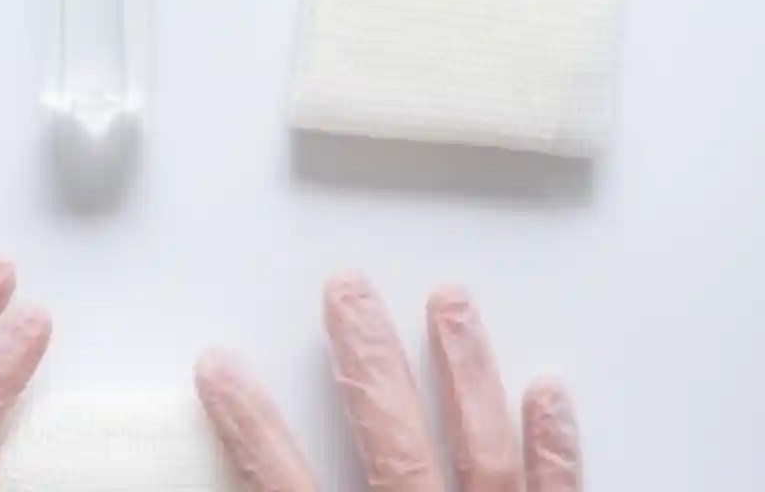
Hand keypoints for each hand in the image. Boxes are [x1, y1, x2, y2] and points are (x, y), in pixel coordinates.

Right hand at [195, 274, 578, 491]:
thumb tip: (211, 480)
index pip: (283, 486)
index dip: (250, 425)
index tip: (220, 368)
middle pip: (389, 442)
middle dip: (367, 360)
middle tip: (349, 291)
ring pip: (481, 452)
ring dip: (464, 370)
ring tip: (452, 302)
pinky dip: (553, 446)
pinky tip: (546, 389)